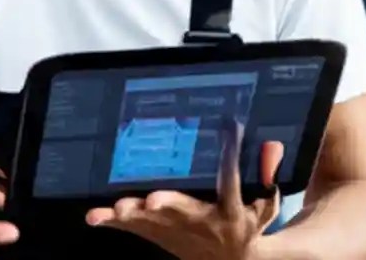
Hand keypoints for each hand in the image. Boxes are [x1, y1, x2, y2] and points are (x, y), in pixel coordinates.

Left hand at [85, 121, 283, 259]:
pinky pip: (132, 229)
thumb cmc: (247, 225)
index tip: (229, 128)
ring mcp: (175, 231)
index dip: (230, 156)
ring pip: (151, 223)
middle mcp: (199, 222)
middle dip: (167, 206)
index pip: (231, 181)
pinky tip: (94, 216)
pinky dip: (112, 222)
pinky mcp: (157, 235)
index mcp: (228, 212)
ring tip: (117, 209)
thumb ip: (268, 177)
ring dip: (133, 215)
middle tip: (153, 200)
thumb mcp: (266, 206)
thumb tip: (271, 146)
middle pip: (181, 212)